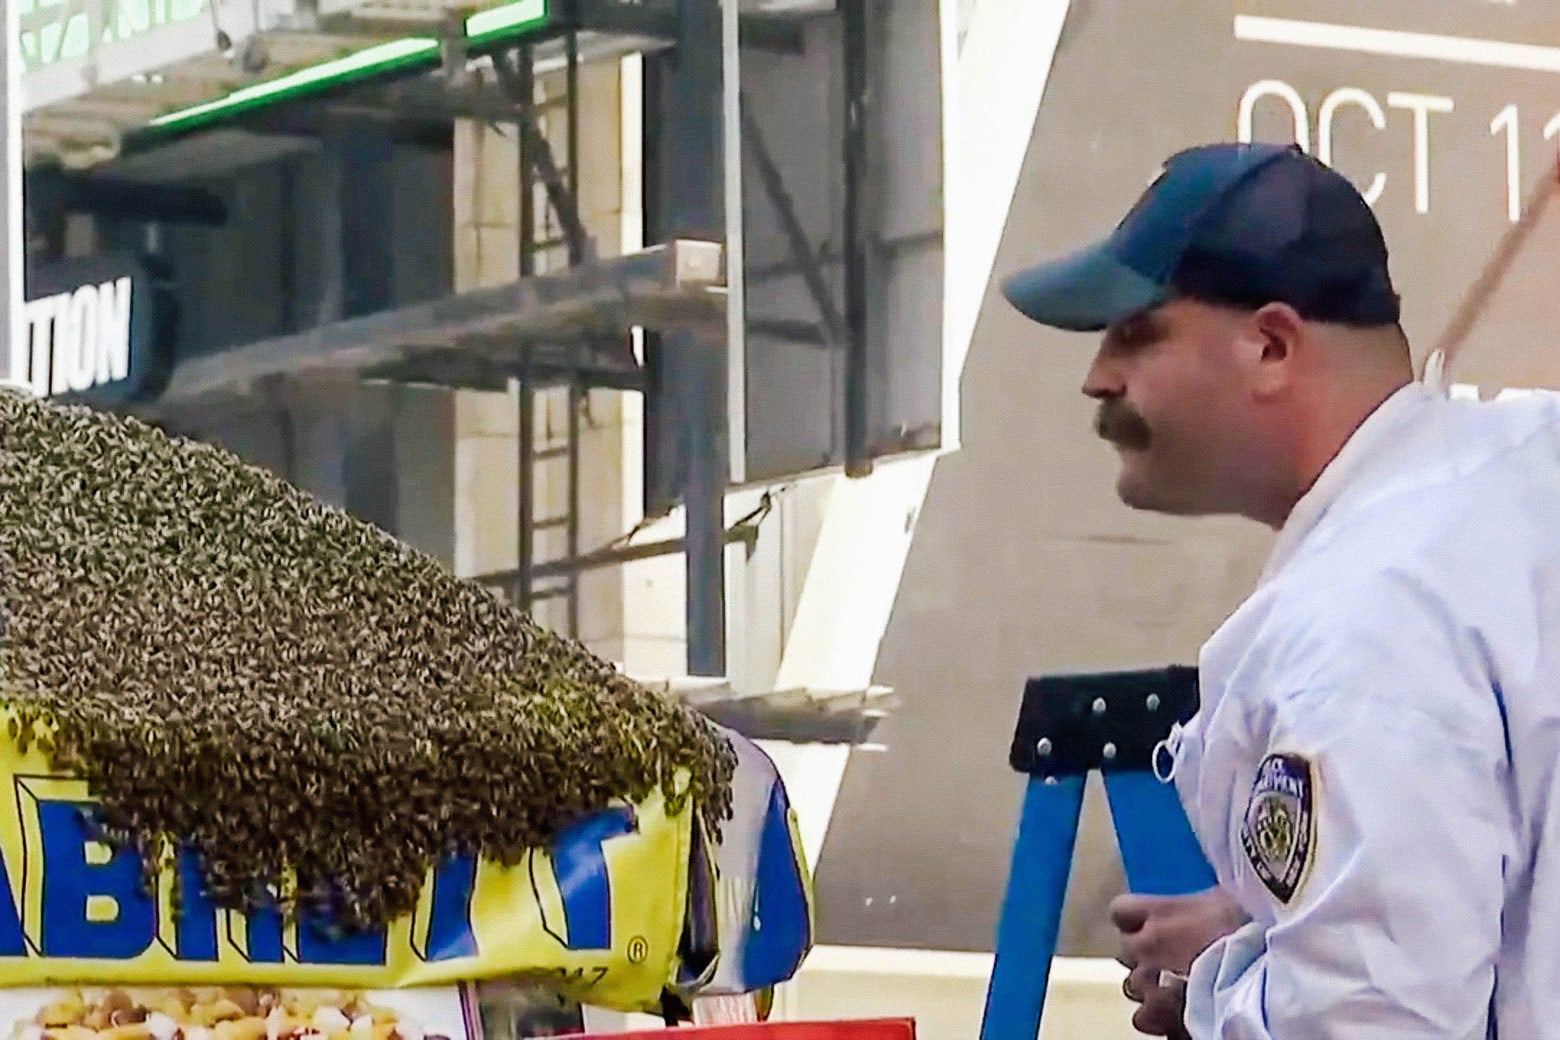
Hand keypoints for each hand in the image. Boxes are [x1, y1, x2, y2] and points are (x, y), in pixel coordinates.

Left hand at [1110, 887, 1246, 1037]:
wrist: (1261, 977)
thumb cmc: (1249, 934)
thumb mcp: (1227, 901)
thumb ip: (1201, 903)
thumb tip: (1205, 899)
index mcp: (1159, 914)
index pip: (1122, 911)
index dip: (1137, 919)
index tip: (1153, 922)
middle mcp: (1145, 947)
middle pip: (1126, 950)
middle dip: (1144, 954)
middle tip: (1172, 958)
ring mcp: (1149, 985)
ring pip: (1133, 986)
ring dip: (1151, 986)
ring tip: (1178, 989)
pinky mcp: (1158, 1017)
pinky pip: (1145, 1018)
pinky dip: (1159, 1016)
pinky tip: (1180, 1013)